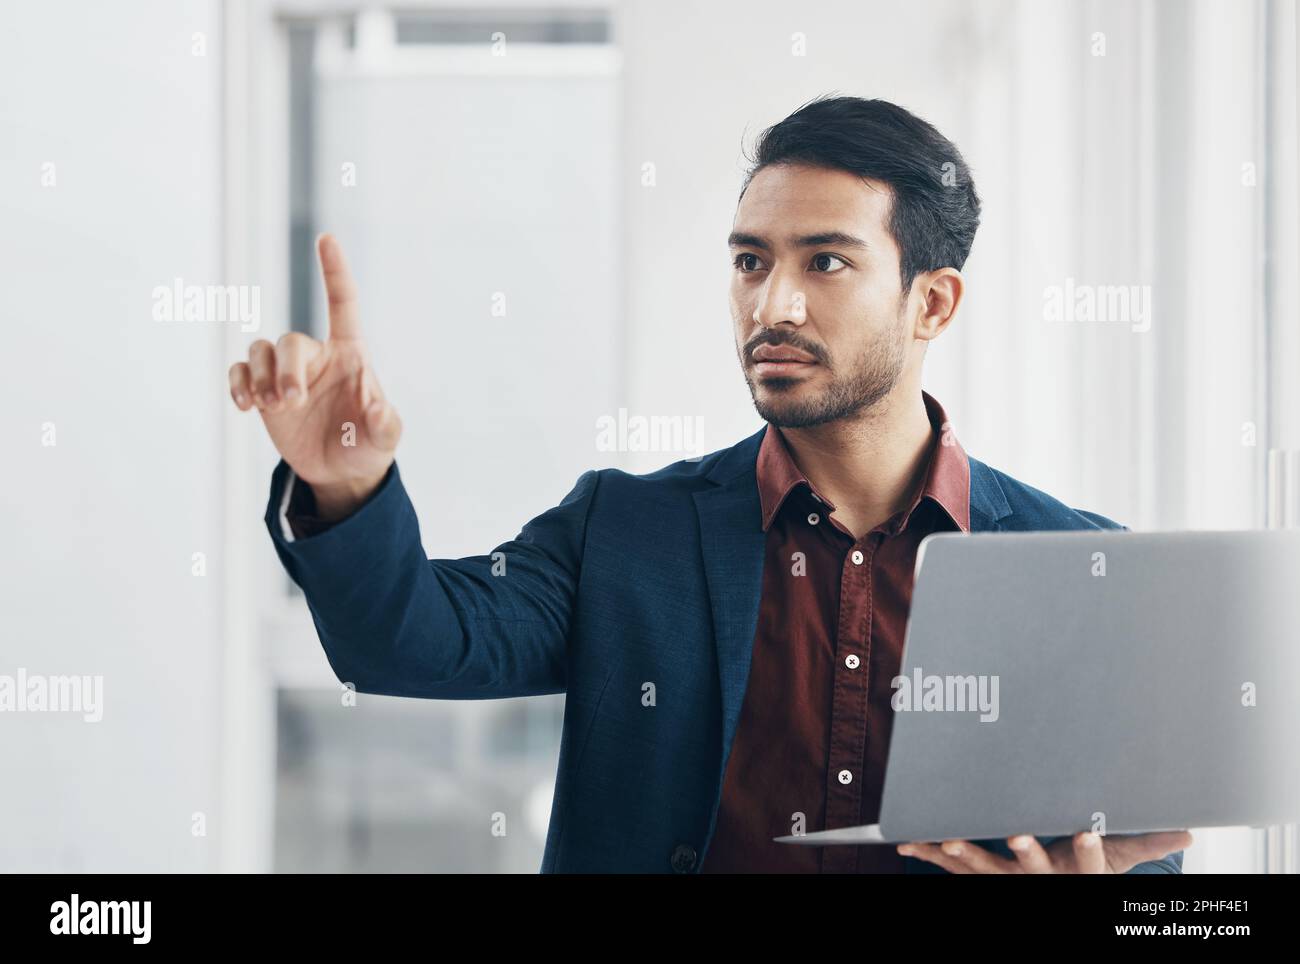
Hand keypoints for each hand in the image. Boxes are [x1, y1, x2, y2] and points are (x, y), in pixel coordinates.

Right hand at [227, 234, 401, 519]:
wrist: (339, 471)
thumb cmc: (367, 446)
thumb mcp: (385, 439)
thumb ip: (385, 422)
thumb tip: (376, 404)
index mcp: (350, 354)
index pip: (342, 304)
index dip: (334, 272)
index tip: (326, 238)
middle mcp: (316, 356)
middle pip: (289, 341)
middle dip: (284, 371)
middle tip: (291, 402)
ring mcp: (286, 373)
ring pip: (260, 351)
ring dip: (260, 377)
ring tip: (270, 408)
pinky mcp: (263, 392)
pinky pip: (241, 371)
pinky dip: (238, 384)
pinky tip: (245, 407)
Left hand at [897, 830, 1191, 872]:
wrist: (1059, 889)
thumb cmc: (1084, 869)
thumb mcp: (1118, 860)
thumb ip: (1146, 844)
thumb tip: (1190, 832)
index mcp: (1074, 877)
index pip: (1088, 865)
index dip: (1088, 850)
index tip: (1087, 831)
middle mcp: (1038, 881)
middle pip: (1033, 869)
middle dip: (1026, 852)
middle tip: (1018, 835)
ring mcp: (1004, 880)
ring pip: (984, 870)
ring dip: (967, 855)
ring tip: (952, 841)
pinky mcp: (978, 875)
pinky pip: (950, 867)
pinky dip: (928, 852)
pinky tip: (907, 844)